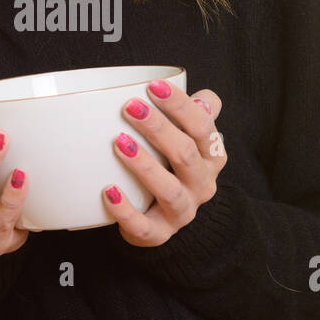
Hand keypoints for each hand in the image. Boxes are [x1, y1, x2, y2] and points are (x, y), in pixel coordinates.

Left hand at [102, 82, 225, 247]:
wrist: (168, 216)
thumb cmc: (174, 166)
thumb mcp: (190, 137)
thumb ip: (196, 112)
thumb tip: (195, 92)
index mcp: (212, 156)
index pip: (203, 127)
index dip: (180, 105)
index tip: (153, 86)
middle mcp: (202, 184)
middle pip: (186, 155)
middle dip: (159, 129)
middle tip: (130, 108)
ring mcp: (182, 211)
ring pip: (169, 190)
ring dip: (145, 165)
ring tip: (120, 143)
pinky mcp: (159, 233)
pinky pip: (144, 226)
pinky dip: (125, 210)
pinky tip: (108, 191)